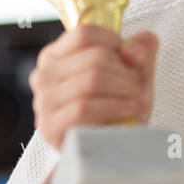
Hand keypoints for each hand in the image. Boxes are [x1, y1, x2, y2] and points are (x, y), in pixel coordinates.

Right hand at [30, 23, 158, 150]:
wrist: (109, 150)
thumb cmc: (117, 106)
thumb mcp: (133, 73)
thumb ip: (140, 50)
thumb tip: (135, 49)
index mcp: (56, 55)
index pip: (85, 33)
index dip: (116, 42)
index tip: (130, 61)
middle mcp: (43, 75)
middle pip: (95, 58)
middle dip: (127, 72)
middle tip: (140, 88)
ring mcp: (43, 101)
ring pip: (92, 80)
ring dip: (125, 89)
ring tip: (138, 100)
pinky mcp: (50, 126)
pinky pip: (84, 107)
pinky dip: (114, 106)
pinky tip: (130, 110)